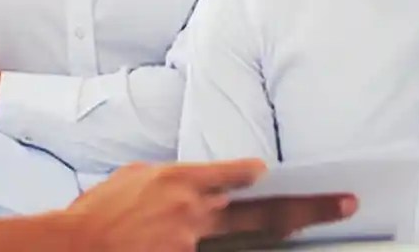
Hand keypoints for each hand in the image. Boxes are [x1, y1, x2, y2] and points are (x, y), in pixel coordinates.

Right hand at [60, 160, 355, 251]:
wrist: (73, 245)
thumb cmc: (95, 214)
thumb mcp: (131, 179)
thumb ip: (168, 179)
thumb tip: (191, 184)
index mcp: (179, 180)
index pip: (230, 174)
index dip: (254, 175)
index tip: (270, 174)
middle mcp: (194, 211)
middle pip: (263, 212)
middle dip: (310, 209)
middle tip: (345, 204)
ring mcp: (192, 243)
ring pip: (242, 245)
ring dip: (270, 240)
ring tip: (287, 229)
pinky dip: (214, 248)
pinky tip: (197, 242)